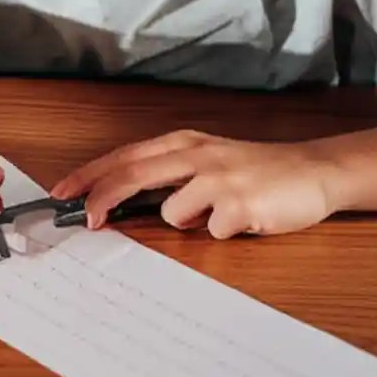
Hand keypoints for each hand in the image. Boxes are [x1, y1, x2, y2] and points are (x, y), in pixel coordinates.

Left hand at [50, 130, 341, 238]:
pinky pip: (212, 231)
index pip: (125, 157)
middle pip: (132, 175)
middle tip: (86, 221)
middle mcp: (198, 155)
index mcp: (185, 143)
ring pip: (173, 213)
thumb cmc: (257, 170)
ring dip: (191, 222)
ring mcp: (219, 178)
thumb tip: (124, 203)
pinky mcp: (239, 204)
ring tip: (221, 212)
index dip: (91, 175)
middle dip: (102, 198)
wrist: (314, 171)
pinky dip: (224, 232)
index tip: (63, 192)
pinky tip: (246, 218)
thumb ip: (171, 175)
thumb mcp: (209, 161)